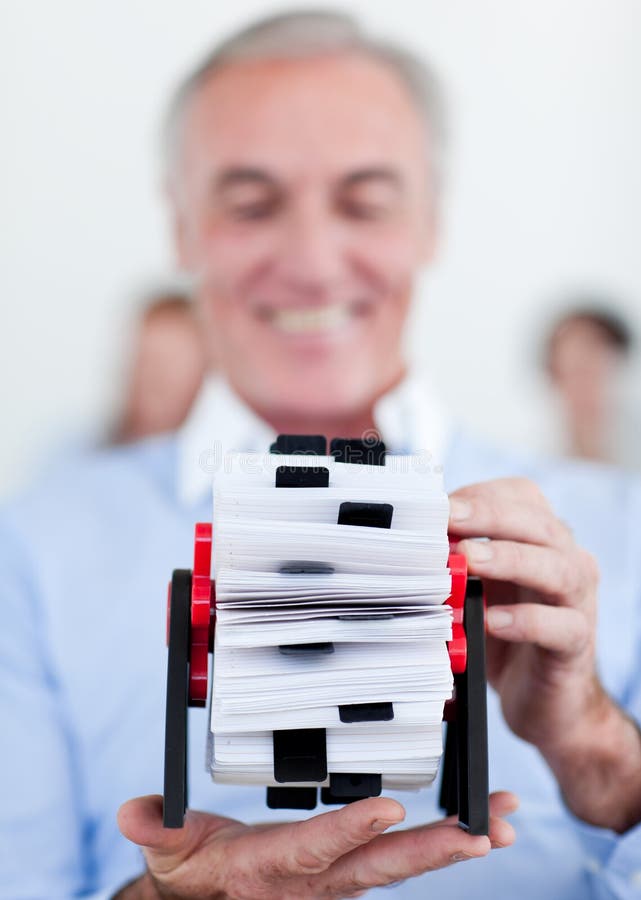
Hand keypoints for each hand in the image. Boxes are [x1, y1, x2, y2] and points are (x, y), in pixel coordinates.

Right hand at [117, 791, 516, 898]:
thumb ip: (159, 831)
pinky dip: (445, 842)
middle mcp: (319, 881)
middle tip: (488, 829)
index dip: (351, 830)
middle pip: (385, 865)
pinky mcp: (353, 872)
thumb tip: (136, 812)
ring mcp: (341, 880)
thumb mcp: (170, 854)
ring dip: (457, 842)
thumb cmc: (196, 876)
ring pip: (405, 862)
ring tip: (503, 822)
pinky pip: (404, 857)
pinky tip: (480, 826)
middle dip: (438, 848)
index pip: (318, 849)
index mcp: (274, 870)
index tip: (388, 807)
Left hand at [450, 477, 640, 831]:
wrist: (546, 700)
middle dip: (490, 516)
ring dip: (511, 559)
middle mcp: (567, 561)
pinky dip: (528, 621)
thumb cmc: (506, 634)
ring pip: (559, 568)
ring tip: (471, 560)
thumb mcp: (476, 587)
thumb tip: (412, 539)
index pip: (521, 497)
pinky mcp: (577, 644)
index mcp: (542, 538)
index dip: (481, 495)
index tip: (441, 504)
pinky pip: (563, 626)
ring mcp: (578, 602)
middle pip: (539, 525)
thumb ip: (456, 560)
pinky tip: (494, 621)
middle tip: (450, 519)